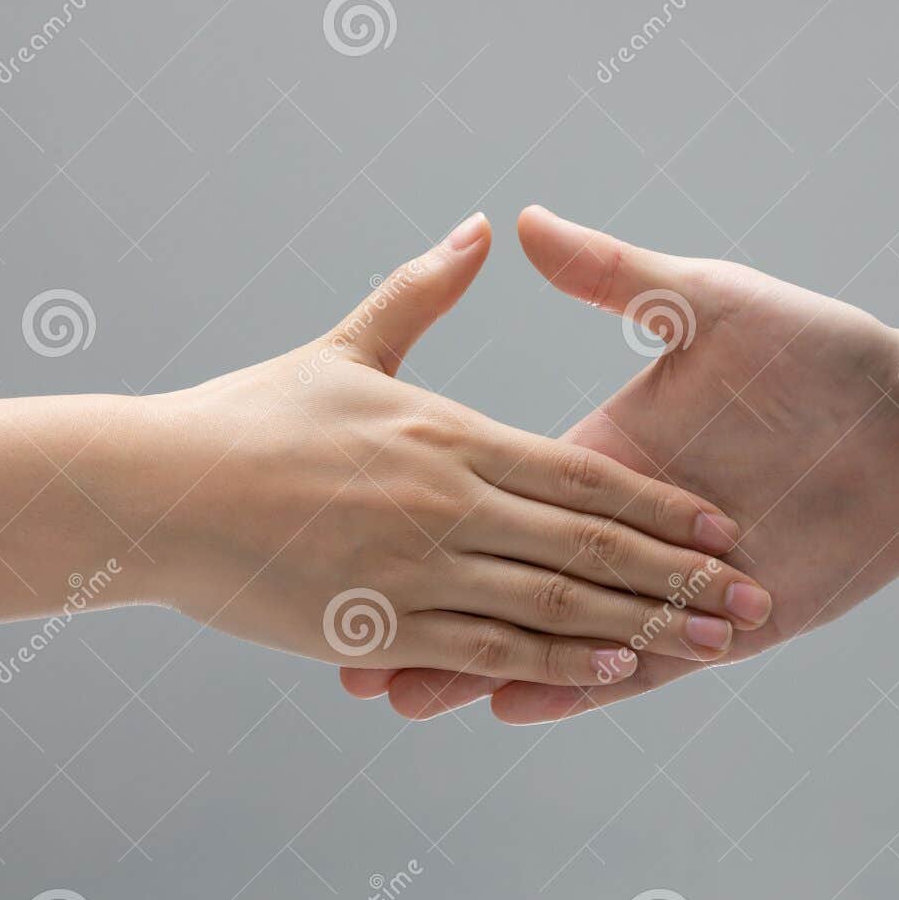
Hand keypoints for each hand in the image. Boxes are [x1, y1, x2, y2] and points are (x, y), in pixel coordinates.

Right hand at [137, 213, 769, 683]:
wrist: (151, 486)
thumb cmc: (246, 416)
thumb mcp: (345, 347)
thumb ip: (421, 292)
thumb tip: (482, 225)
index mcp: (449, 435)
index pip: (581, 474)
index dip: (658, 502)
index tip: (719, 521)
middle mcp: (447, 501)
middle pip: (587, 543)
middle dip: (675, 573)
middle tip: (747, 594)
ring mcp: (414, 569)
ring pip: (552, 605)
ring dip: (638, 627)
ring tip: (707, 643)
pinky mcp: (377, 627)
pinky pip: (483, 652)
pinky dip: (552, 665)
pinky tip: (608, 674)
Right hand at [348, 206, 898, 719]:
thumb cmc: (816, 354)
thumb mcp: (705, 300)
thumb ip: (614, 274)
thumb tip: (522, 220)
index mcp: (602, 452)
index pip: (495, 494)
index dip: (423, 516)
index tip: (347, 531)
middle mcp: (618, 529)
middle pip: (502, 577)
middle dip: (427, 615)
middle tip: (343, 646)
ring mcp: (662, 586)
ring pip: (551, 635)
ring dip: (474, 667)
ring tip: (396, 696)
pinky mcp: (712, 631)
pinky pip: (629, 669)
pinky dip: (570, 685)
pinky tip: (507, 704)